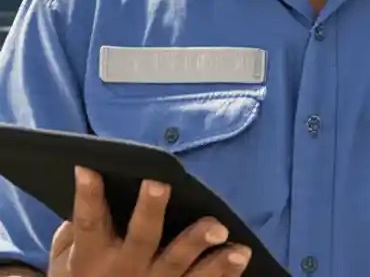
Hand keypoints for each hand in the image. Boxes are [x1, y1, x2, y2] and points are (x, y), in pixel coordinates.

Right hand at [46, 167, 251, 276]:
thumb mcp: (65, 260)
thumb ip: (77, 231)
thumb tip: (93, 187)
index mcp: (92, 257)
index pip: (90, 222)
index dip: (88, 195)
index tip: (88, 167)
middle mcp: (125, 269)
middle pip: (141, 237)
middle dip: (150, 210)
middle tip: (159, 184)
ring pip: (177, 264)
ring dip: (199, 244)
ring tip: (220, 228)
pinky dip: (225, 270)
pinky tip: (241, 254)